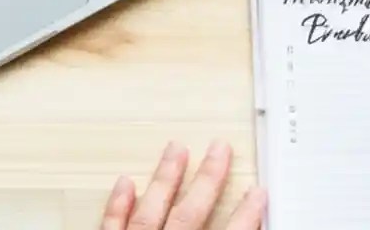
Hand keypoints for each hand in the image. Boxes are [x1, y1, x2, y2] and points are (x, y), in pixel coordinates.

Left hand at [100, 141, 267, 229]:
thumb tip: (250, 225)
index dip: (245, 215)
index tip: (258, 192)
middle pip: (189, 216)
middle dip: (207, 180)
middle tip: (220, 148)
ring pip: (151, 214)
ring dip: (165, 179)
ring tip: (177, 148)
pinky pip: (110, 228)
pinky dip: (117, 207)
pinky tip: (125, 182)